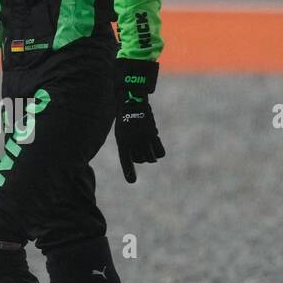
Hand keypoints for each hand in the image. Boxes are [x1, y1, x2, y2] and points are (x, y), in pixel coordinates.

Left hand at [114, 59, 164, 182]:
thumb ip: (128, 146)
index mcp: (122, 142)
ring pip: (151, 158)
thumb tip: (142, 158)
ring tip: (145, 147)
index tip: (132, 181)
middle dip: (141, 158)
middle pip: (141, 160)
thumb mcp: (121, 133)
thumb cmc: (124, 119)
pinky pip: (160, 152)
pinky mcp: (153, 134)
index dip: (128, 171)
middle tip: (138, 149)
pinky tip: (155, 147)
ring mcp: (144, 138)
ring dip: (150, 156)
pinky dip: (159, 152)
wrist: (132, 101)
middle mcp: (133, 142)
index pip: (126, 160)